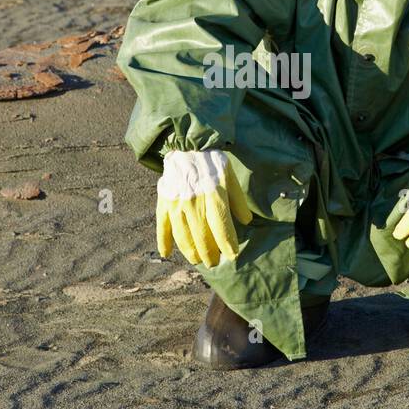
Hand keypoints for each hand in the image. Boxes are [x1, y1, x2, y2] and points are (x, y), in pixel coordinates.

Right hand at [156, 150, 252, 267]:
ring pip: (183, 235)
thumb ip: (238, 200)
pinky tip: (166, 253)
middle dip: (209, 254)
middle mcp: (194, 202)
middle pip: (202, 236)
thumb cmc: (211, 162)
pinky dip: (163, 241)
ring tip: (197, 260)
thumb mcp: (230, 177)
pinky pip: (162, 225)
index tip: (232, 255)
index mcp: (214, 195)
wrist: (186, 145)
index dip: (227, 244)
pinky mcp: (164, 202)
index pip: (221, 227)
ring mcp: (177, 203)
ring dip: (190, 251)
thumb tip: (247, 221)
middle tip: (213, 262)